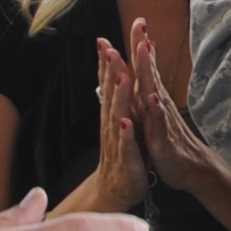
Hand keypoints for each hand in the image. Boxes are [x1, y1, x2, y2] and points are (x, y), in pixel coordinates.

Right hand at [73, 39, 151, 213]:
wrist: (117, 190)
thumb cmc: (123, 152)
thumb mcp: (121, 122)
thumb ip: (118, 99)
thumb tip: (113, 75)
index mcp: (113, 114)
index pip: (108, 85)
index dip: (105, 64)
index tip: (104, 40)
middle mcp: (111, 125)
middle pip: (110, 94)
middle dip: (110, 71)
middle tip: (109, 48)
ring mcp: (118, 142)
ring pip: (117, 115)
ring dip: (119, 96)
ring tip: (121, 76)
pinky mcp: (127, 160)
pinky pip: (126, 145)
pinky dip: (125, 134)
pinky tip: (125, 122)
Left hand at [128, 19, 225, 198]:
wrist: (192, 170)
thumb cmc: (171, 139)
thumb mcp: (156, 110)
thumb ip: (151, 85)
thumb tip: (148, 60)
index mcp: (153, 98)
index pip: (145, 67)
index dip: (140, 44)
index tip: (138, 20)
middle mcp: (158, 104)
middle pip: (149, 72)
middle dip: (143, 48)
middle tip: (140, 25)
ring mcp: (162, 120)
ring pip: (153, 91)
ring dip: (148, 70)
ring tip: (144, 50)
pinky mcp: (163, 139)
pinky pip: (158, 123)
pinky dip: (155, 110)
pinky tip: (152, 98)